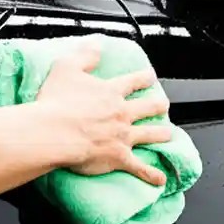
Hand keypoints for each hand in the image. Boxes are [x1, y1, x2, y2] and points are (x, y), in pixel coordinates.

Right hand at [36, 42, 172, 184]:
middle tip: (163, 105)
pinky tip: (160, 179)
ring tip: (168, 134)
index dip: (145, 78)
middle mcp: (122, 113)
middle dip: (159, 106)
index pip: (134, 82)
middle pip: (149, 107)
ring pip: (150, 134)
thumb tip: (97, 44)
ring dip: (161, 134)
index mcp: (111, 92)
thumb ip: (85, 55)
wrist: (55, 132)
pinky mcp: (119, 157)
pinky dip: (151, 175)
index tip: (151, 78)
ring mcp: (123, 136)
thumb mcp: (66, 68)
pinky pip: (139, 168)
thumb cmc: (56, 102)